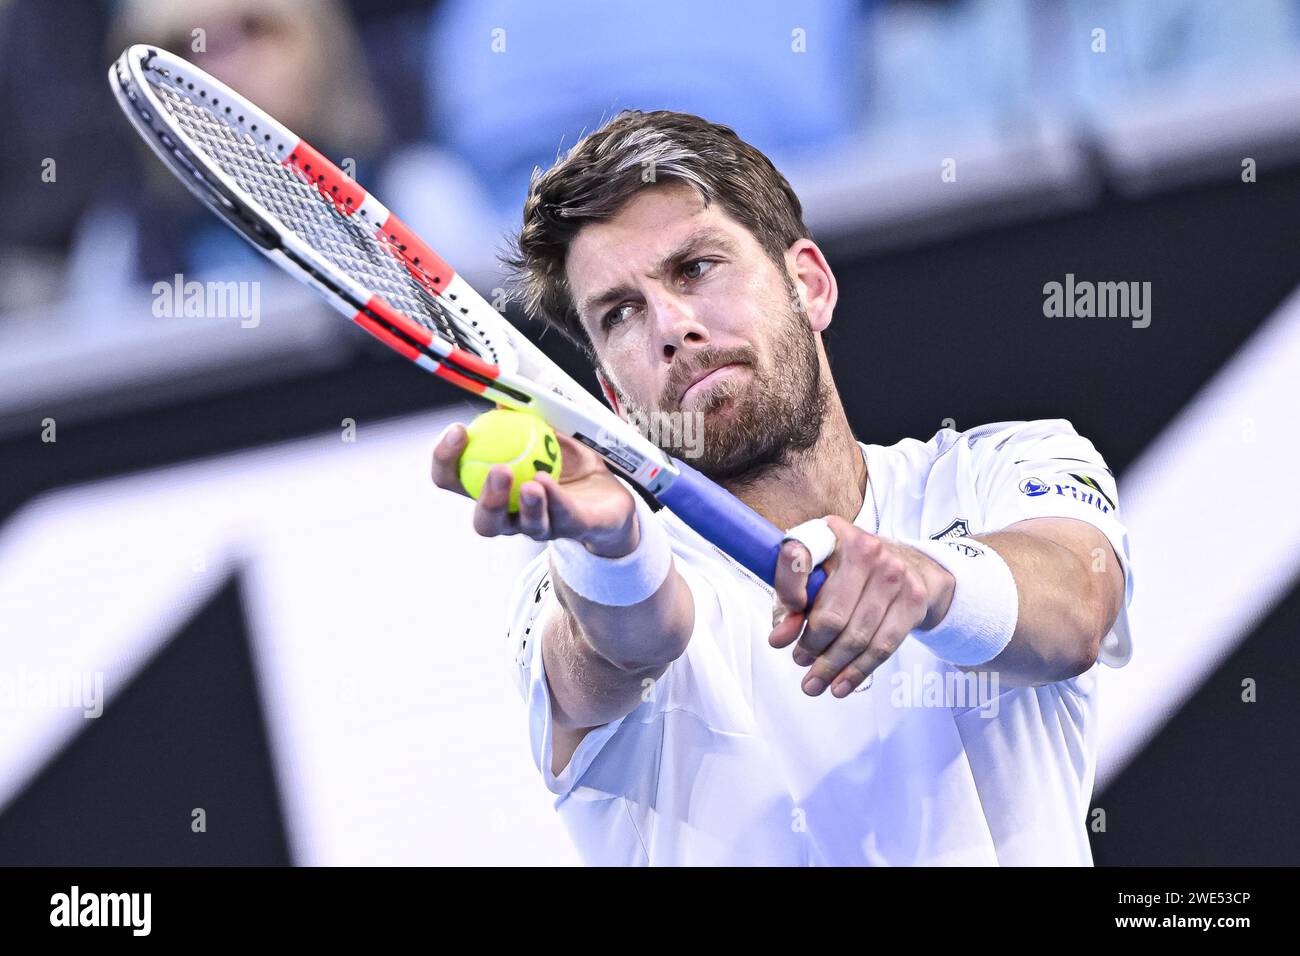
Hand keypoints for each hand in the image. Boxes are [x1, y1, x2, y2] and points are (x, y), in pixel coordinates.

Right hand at [431, 421, 638, 557]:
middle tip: (498, 469)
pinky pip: (562, 516)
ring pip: (524, 526)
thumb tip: (502, 399)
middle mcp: (512, 516)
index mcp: (493, 490)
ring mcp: (542, 526)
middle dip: (487, 497)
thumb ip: (522, 419)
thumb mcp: (544, 433)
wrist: (611, 495)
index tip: (459, 430)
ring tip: (531, 483)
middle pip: (485, 520)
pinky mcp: (574, 528)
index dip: (445, 459)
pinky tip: (549, 482)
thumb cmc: (568, 464)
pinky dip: (555, 498)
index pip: (455, 481)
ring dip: (526, 504)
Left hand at [769, 516, 954, 697]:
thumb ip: (789, 603)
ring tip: (814, 683)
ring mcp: (893, 574)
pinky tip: (841, 685)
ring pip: (856, 636)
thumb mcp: (814, 575)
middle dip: (811, 647)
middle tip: (800, 662)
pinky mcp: (913, 599)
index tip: (780, 629)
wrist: (910, 566)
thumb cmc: (848, 573)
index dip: (787, 592)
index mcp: (831, 533)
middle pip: (831, 615)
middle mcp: (865, 549)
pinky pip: (882, 646)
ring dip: (831, 666)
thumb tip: (780, 639)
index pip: (801, 557)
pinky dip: (858, 671)